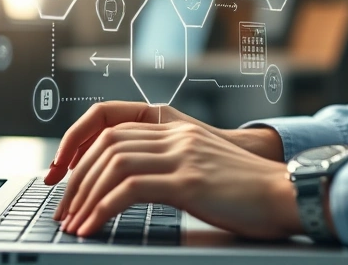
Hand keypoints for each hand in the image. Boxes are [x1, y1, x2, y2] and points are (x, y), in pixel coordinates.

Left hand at [50, 121, 302, 239]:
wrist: (287, 194)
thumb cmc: (247, 190)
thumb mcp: (202, 165)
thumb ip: (169, 163)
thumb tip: (126, 184)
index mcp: (176, 126)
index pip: (110, 120)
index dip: (76, 142)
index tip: (61, 173)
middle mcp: (176, 134)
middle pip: (105, 143)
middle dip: (74, 177)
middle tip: (62, 208)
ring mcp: (183, 156)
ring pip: (112, 164)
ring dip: (84, 196)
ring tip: (73, 223)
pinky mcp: (189, 182)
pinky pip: (129, 190)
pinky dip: (102, 209)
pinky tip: (92, 227)